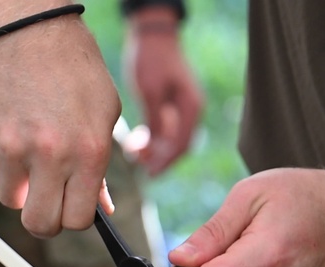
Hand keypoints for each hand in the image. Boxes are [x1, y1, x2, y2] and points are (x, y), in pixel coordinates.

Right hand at [0, 14, 120, 237]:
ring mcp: (11, 145)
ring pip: (10, 198)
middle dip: (42, 218)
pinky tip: (7, 129)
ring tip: (26, 148)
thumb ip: (99, 166)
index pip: (77, 219)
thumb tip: (101, 208)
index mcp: (88, 151)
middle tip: (42, 199)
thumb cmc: (71, 67)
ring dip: (18, 183)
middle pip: (40, 224)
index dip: (71, 217)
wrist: (24, 24)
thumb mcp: (102, 112)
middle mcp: (50, 153)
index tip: (67, 207)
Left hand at [123, 7, 201, 174]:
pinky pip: (164, 128)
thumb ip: (155, 119)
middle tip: (139, 166)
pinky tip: (136, 142)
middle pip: (178, 145)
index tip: (150, 173)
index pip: (181, 145)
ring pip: (170, 138)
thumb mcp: (150, 90)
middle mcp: (190, 109)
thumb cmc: (151, 58)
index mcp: (191, 107)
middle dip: (158, 158)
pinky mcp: (171, 103)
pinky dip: (152, 138)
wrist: (152, 34)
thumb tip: (156, 146)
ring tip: (133, 153)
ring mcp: (182, 107)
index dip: (165, 162)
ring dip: (153, 149)